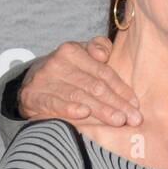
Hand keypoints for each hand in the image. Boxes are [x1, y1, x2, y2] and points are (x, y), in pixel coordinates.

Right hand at [19, 37, 141, 127]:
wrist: (31, 80)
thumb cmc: (67, 70)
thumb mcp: (82, 54)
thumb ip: (99, 48)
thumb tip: (104, 55)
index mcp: (73, 51)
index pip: (103, 73)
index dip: (122, 89)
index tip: (136, 105)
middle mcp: (58, 63)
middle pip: (94, 86)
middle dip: (116, 104)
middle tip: (133, 119)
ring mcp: (45, 79)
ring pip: (79, 96)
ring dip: (100, 110)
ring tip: (118, 120)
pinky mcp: (33, 95)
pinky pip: (54, 103)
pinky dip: (69, 108)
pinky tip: (83, 114)